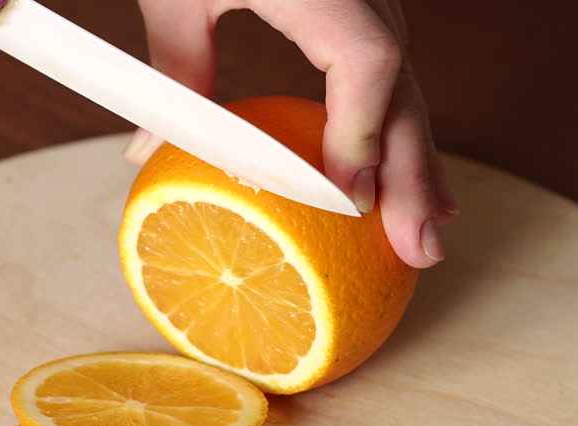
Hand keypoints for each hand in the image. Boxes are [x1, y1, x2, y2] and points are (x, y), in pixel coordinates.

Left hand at [124, 0, 457, 268]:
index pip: (367, 60)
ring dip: (418, 158)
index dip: (364, 135)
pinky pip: (385, 72)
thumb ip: (175, 68)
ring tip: (428, 225)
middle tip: (421, 248)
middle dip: (415, 172)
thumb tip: (149, 153)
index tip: (351, 201)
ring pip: (404, 86)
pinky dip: (393, 125)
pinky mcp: (359, 4)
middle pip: (402, 88)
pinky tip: (396, 168)